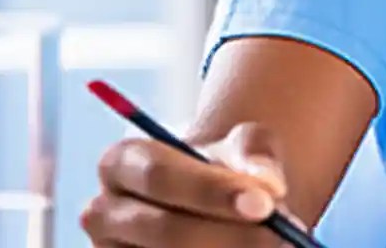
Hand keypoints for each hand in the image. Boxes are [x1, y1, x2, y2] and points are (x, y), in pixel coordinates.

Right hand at [81, 122, 305, 246]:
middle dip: (231, 236)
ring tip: (279, 247)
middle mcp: (103, 212)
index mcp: (122, 162)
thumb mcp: (245, 147)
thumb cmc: (228, 172)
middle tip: (282, 238)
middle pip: (165, 231)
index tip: (265, 204)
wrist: (217, 208)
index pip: (160, 175)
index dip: (212, 192)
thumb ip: (257, 155)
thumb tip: (269, 187)